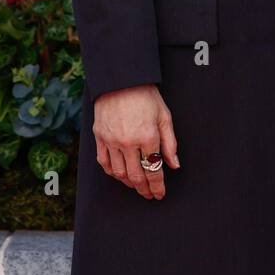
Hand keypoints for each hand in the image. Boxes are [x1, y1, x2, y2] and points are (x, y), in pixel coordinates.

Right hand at [93, 84, 178, 198]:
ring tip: (137, 186)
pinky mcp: (100, 137)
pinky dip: (112, 173)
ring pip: (120, 173)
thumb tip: (174, 164)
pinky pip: (104, 163)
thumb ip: (170, 142)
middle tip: (149, 195)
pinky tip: (119, 175)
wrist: (121, 80)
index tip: (160, 194)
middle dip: (144, 189)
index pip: (154, 169)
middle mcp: (128, 142)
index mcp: (148, 136)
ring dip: (129, 184)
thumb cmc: (146, 96)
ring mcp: (112, 141)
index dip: (158, 186)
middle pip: (137, 176)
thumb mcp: (164, 116)